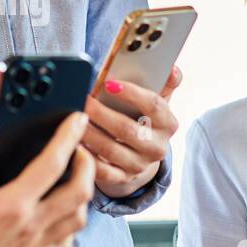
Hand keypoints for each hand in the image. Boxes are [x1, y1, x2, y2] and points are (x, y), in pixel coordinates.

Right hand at [0, 111, 94, 246]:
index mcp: (12, 205)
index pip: (52, 164)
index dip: (68, 137)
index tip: (77, 120)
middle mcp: (30, 226)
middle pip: (79, 193)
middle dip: (86, 166)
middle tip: (78, 150)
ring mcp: (33, 246)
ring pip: (77, 219)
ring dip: (82, 195)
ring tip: (73, 178)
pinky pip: (64, 245)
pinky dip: (70, 227)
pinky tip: (60, 214)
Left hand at [83, 65, 181, 198]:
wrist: (141, 154)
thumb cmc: (145, 119)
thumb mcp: (157, 103)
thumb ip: (165, 84)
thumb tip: (172, 69)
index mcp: (168, 124)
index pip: (153, 105)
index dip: (131, 93)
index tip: (109, 84)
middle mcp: (157, 147)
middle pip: (127, 129)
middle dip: (102, 114)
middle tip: (83, 101)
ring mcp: (140, 165)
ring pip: (110, 149)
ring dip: (89, 133)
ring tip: (73, 119)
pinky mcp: (123, 178)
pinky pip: (101, 171)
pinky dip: (86, 157)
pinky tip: (74, 144)